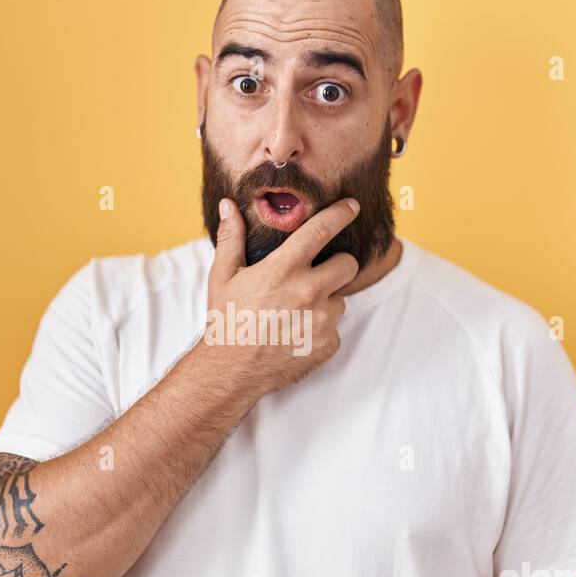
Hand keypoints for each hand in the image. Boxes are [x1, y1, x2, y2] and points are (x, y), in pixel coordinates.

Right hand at [196, 196, 361, 400]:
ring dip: (325, 303)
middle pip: (349, 265)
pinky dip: (319, 331)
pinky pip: (334, 330)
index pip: (323, 229)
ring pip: (340, 301)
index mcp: (284, 269)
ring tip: (294, 314)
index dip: (341, 213)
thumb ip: (231, 237)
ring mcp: (321, 320)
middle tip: (317, 275)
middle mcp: (309, 291)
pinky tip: (295, 335)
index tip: (352, 206)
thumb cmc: (226, 320)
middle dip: (337, 266)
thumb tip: (227, 205)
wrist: (230, 371)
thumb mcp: (223, 276)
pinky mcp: (328, 344)